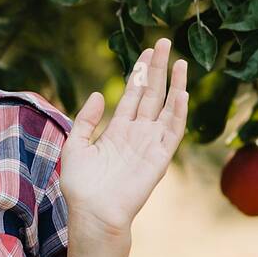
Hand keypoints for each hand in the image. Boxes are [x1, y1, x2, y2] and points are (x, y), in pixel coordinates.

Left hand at [59, 37, 188, 237]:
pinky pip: (172, 132)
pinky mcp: (159, 158)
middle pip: (152, 94)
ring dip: (174, 85)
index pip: (133, 94)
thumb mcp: (76, 145)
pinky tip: (181, 93)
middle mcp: (137, 133)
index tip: (147, 51)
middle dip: (158, 69)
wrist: (93, 213)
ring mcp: (150, 144)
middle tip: (165, 42)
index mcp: (117, 130)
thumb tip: (100, 94)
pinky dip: (178, 113)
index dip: (140, 72)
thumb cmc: (82, 185)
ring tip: (181, 61)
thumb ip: (87, 119)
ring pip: (166, 108)